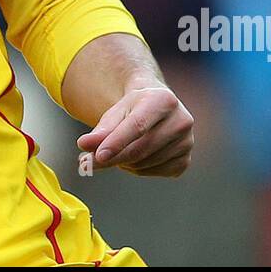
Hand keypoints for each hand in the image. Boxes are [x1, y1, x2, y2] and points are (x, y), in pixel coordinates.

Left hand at [76, 84, 193, 176]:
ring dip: (125, 163)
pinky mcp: (185, 160)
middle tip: (89, 162)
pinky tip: (137, 156)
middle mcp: (181, 120)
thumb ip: (100, 130)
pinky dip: (139, 169)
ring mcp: (187, 142)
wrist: (156, 108)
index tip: (97, 156)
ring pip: (145, 163)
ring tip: (120, 149)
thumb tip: (84, 145)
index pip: (137, 126)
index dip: (116, 143)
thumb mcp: (115, 113)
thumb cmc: (133, 109)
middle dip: (114, 157)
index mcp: (164, 99)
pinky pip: (155, 172)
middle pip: (141, 148)